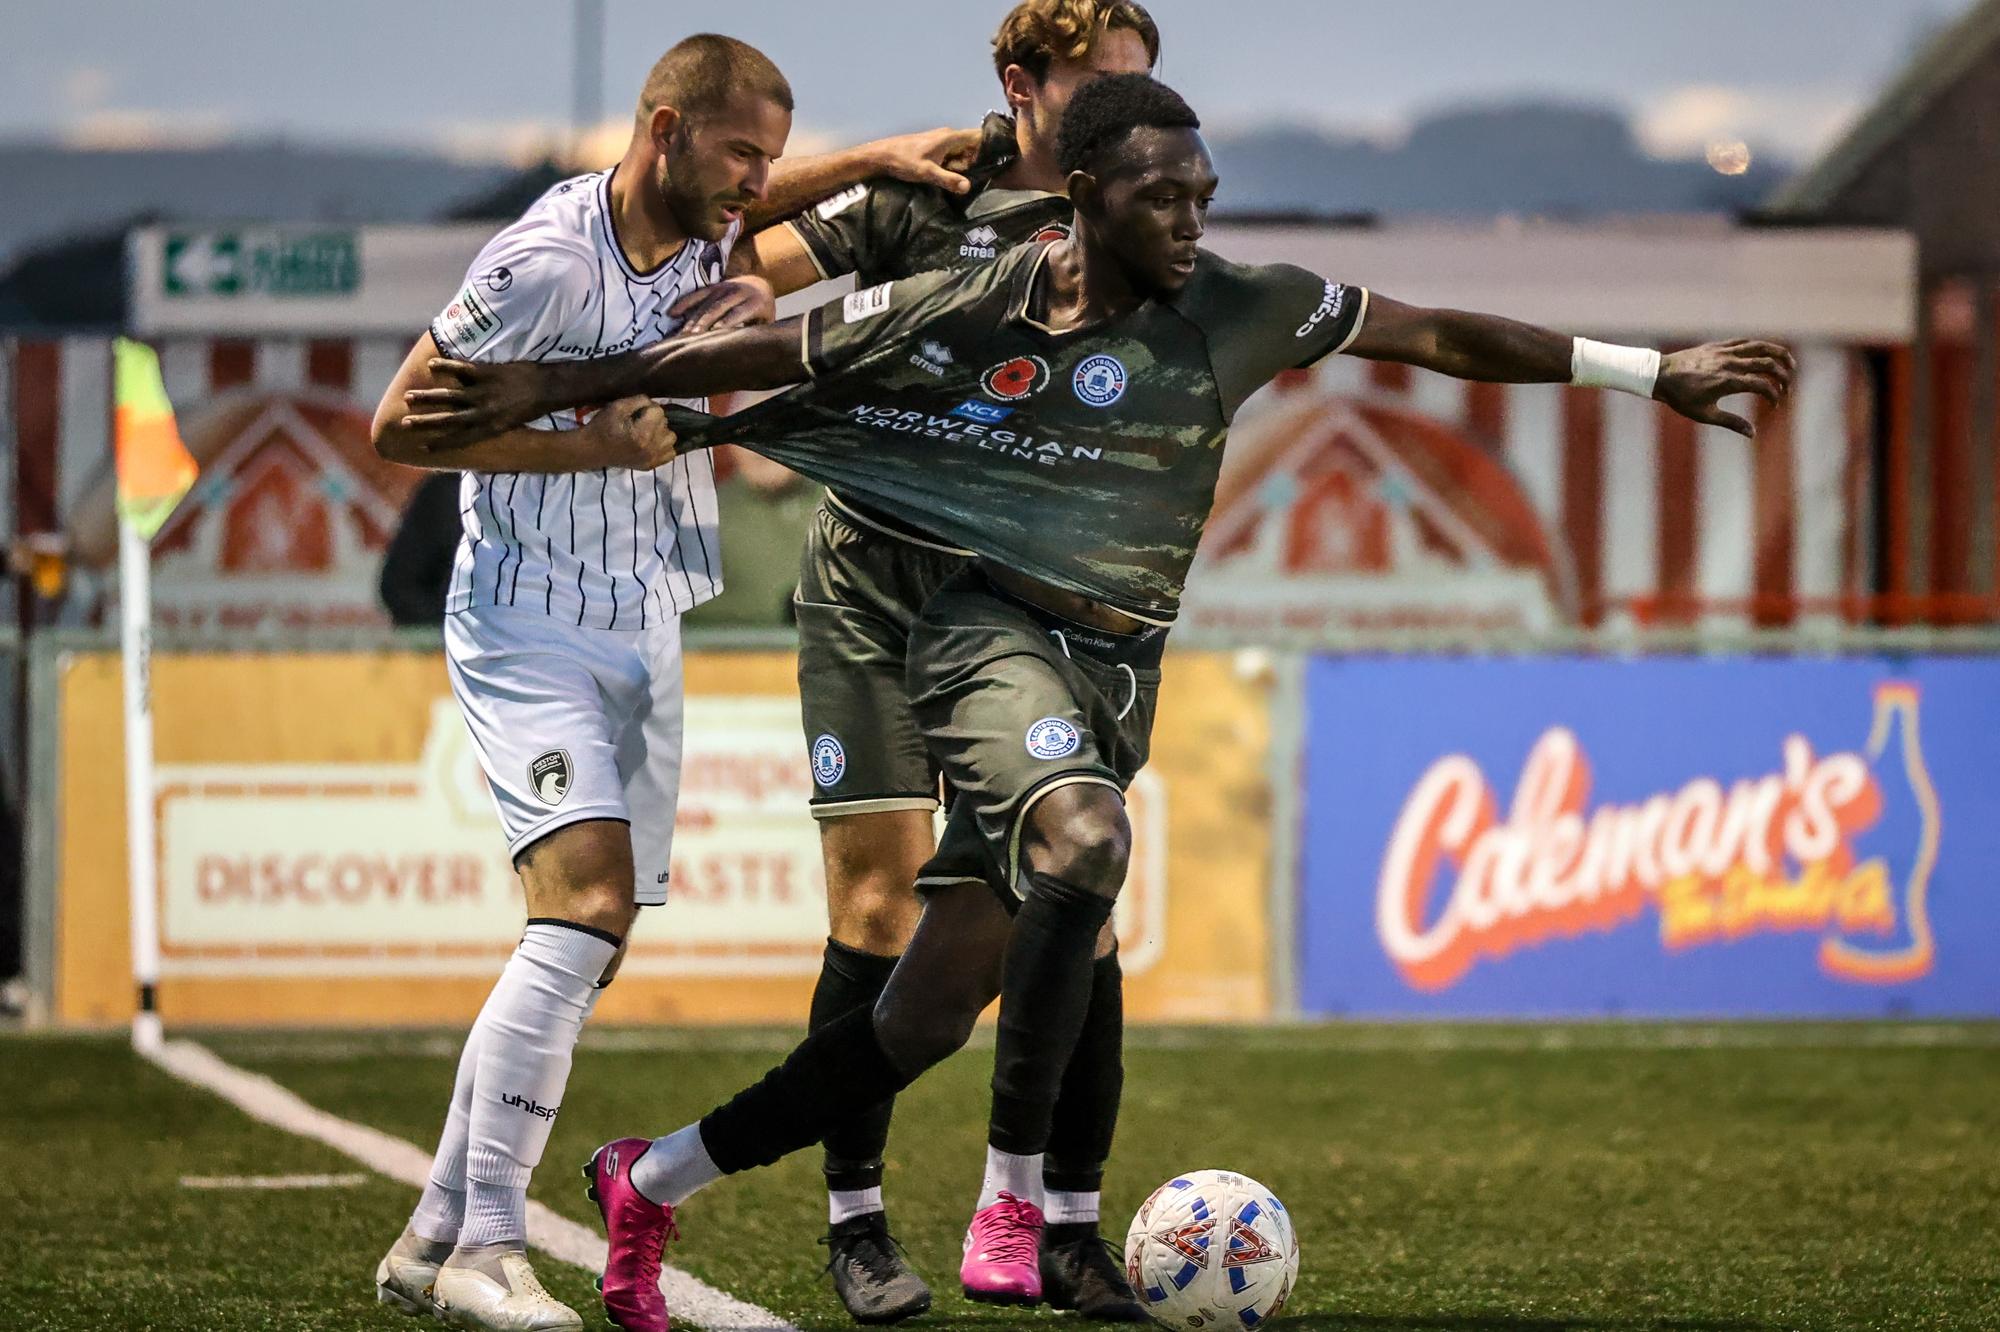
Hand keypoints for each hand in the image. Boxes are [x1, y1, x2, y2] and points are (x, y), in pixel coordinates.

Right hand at [403, 357, 555, 443]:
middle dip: (426, 422)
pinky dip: (446, 366)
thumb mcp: (513, 425)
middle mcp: (485, 413)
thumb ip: (494, 429)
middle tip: (405, 424)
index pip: (461, 439)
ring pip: (450, 395)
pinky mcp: (488, 374)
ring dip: (428, 396)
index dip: (441, 443)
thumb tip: (483, 440)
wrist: (550, 389)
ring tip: (408, 397)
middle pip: (449, 419)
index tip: (423, 446)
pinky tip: (430, 365)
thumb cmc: (532, 408)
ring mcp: (485, 393)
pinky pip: (462, 369)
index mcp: (492, 428)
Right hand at [585, 396, 677, 470]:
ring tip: (648, 432)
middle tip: (640, 422)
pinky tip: (653, 443)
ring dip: (662, 432)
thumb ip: (639, 401)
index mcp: (641, 433)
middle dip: (655, 419)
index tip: (637, 412)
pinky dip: (664, 446)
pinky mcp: (651, 465)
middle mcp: (650, 448)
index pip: (659, 411)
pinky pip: (670, 454)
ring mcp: (652, 459)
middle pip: (666, 424)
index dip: (648, 408)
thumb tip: (654, 404)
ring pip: (671, 438)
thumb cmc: (603, 426)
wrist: (592, 449)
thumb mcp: (618, 406)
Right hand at [669, 276, 777, 335]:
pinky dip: (684, 304)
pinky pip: (696, 294)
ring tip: (682, 334)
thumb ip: (757, 334)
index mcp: (755, 302)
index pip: (738, 313)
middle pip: (718, 308)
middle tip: (693, 337)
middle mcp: (738, 292)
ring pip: (706, 303)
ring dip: (693, 319)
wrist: (759, 285)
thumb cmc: (762, 313)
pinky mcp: (713, 287)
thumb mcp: (766, 322)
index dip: (725, 323)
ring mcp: (724, 288)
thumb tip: (751, 356)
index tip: (714, 335)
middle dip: (705, 322)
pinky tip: (672, 313)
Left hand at [868, 125, 980, 195]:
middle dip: (974, 160)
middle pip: (971, 146)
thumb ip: (948, 179)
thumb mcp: (927, 173)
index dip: (987, 148)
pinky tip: (947, 175)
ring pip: (961, 151)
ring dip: (963, 164)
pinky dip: (953, 164)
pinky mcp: (934, 147)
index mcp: (950, 137)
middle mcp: (948, 135)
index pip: (978, 136)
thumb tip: (968, 187)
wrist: (882, 156)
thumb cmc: (904, 162)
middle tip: (969, 176)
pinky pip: (951, 154)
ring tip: (957, 177)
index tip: (991, 163)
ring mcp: (940, 140)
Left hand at [1654, 340, 1796, 437]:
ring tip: (1790, 363)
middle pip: (1767, 364)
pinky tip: (1767, 353)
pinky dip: (1760, 346)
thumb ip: (1731, 423)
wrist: (1661, 375)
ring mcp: (1725, 352)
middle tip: (1788, 387)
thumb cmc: (1681, 398)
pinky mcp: (1719, 345)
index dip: (1774, 395)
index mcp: (1728, 382)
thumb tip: (1752, 434)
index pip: (1762, 386)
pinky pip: (1745, 342)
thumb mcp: (1705, 415)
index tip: (1775, 405)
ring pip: (1761, 347)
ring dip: (1779, 354)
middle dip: (1783, 376)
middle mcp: (1730, 364)